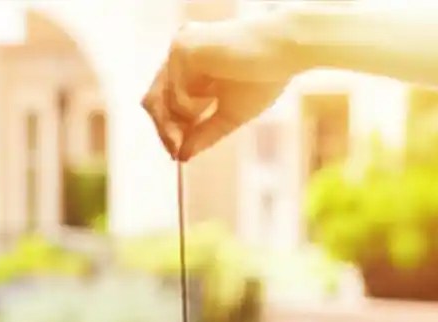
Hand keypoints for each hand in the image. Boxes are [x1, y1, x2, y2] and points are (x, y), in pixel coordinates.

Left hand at [142, 12, 301, 160]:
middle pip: (152, 102)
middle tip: (176, 152)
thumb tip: (181, 157)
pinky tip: (212, 95)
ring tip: (207, 112)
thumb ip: (203, 134)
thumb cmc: (265, 76)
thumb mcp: (229, 114)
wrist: (284, 51)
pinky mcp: (182, 48)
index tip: (177, 154)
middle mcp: (179, 57)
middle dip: (164, 131)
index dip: (166, 130)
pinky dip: (190, 105)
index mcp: (188, 68)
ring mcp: (178, 51)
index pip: (162, 103)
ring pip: (158, 100)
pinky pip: (173, 93)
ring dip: (178, 120)